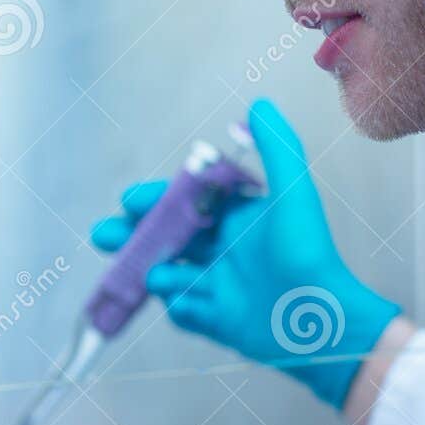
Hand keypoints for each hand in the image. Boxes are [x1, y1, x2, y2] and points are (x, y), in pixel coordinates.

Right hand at [90, 99, 401, 409]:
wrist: (321, 320)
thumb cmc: (307, 252)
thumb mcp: (292, 192)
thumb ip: (275, 146)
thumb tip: (259, 103)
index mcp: (236, 218)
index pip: (185, 204)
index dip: (155, 200)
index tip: (130, 200)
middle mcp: (224, 250)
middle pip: (166, 239)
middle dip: (132, 237)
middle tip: (103, 235)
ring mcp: (218, 286)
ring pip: (168, 275)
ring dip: (155, 272)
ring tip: (154, 275)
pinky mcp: (216, 322)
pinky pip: (183, 312)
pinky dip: (178, 307)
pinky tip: (181, 302)